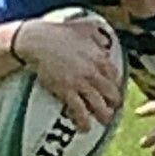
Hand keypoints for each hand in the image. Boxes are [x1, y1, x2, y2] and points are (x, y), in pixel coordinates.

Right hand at [20, 17, 122, 131]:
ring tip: (104, 122)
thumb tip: (105, 41)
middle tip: (112, 109)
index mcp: (100, 58)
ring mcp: (80, 83)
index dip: (116, 86)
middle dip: (114, 104)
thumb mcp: (84, 27)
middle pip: (111, 93)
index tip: (114, 92)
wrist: (38, 41)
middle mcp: (93, 72)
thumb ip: (98, 34)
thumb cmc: (60, 32)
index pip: (115, 77)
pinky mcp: (66, 91)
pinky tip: (85, 128)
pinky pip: (79, 110)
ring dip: (103, 116)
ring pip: (99, 105)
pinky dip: (83, 121)